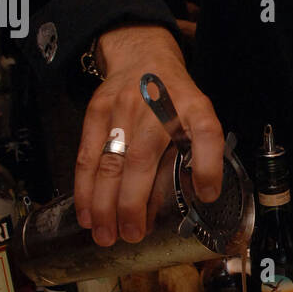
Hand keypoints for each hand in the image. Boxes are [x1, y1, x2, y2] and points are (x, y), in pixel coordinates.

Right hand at [74, 25, 223, 246]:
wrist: (142, 56)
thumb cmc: (173, 99)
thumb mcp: (198, 118)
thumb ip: (202, 154)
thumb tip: (201, 196)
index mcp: (191, 109)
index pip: (205, 131)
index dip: (208, 163)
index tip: (206, 194)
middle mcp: (156, 108)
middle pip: (144, 158)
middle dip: (134, 202)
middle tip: (132, 235)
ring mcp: (122, 109)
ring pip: (110, 161)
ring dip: (105, 203)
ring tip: (106, 235)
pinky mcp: (96, 112)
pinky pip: (88, 155)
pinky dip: (85, 188)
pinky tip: (87, 213)